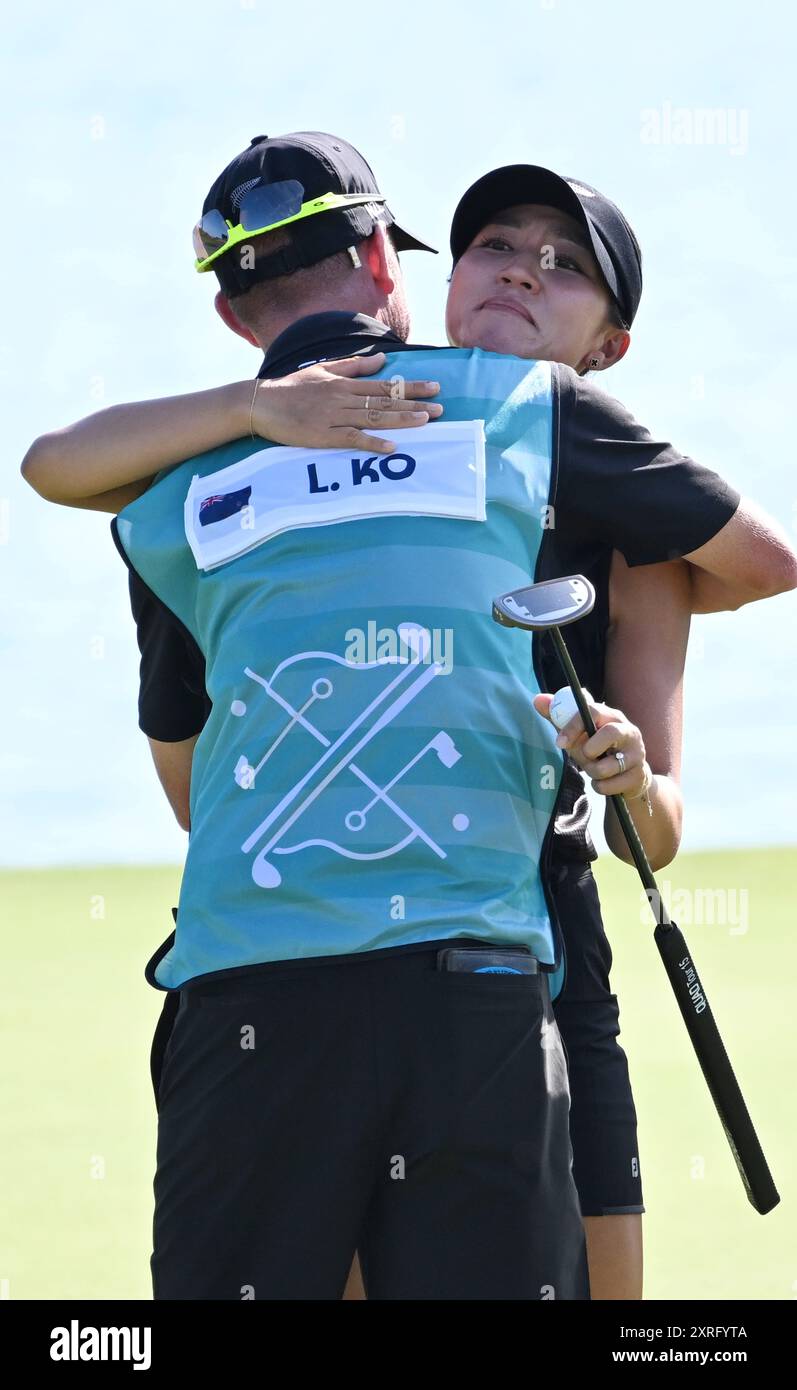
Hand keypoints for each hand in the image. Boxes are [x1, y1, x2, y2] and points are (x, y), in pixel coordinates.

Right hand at [250, 352, 442, 452]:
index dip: (411, 387)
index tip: (434, 387)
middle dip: (414, 405)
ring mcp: (334, 417)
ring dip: (400, 420)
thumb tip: (382, 362)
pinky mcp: (323, 435)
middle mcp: (343, 398)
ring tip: (425, 422)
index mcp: (345, 384)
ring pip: (374, 418)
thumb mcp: (324, 370)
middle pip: (385, 402)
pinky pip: (352, 439)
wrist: (261, 403)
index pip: (385, 385)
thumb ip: (354, 367)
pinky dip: (372, 443)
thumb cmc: (292, 387)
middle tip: (440, 408)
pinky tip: (391, 447)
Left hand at [533, 692, 649, 799]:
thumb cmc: (599, 750)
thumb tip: (538, 700)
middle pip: (610, 733)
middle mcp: (629, 732)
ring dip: (591, 772)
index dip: (574, 726)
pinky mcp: (638, 776)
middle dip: (588, 750)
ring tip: (595, 769)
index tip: (560, 743)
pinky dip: (599, 787)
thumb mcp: (580, 734)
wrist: (629, 776)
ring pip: (605, 767)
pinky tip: (604, 782)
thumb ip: (559, 718)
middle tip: (584, 757)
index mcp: (613, 717)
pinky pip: (608, 786)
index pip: (594, 711)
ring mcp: (637, 754)